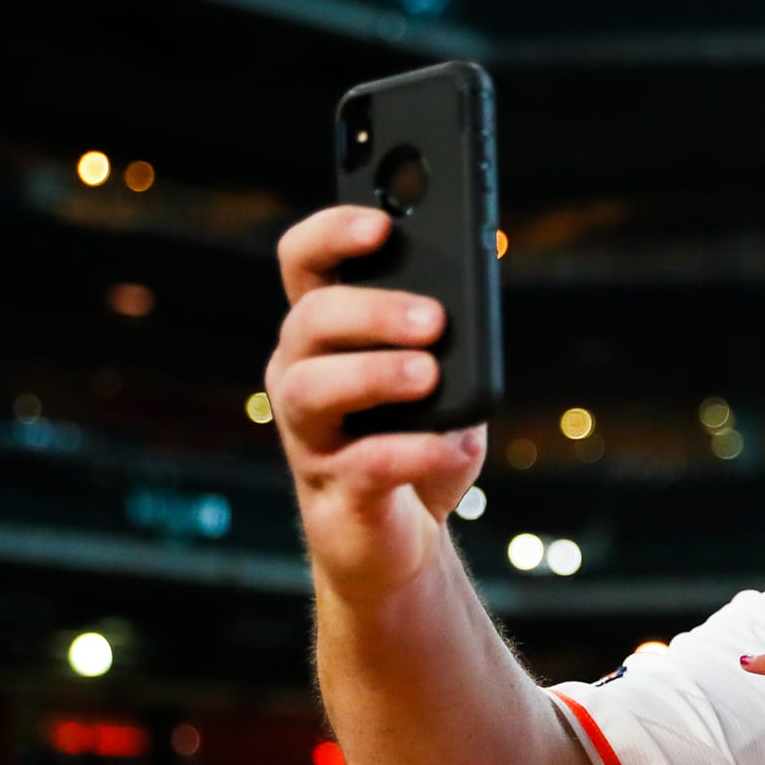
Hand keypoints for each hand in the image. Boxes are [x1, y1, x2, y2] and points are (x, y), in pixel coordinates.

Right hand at [265, 206, 483, 602]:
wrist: (403, 539)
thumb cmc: (417, 440)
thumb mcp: (447, 381)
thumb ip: (453, 342)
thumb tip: (465, 311)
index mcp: (322, 333)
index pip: (304, 262)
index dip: (332, 234)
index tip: (381, 225)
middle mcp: (299, 374)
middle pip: (310, 319)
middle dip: (371, 310)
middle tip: (433, 318)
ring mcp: (308, 435)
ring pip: (313, 388)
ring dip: (374, 374)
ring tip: (428, 374)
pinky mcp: (333, 492)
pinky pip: (364, 464)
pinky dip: (412, 451)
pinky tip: (453, 446)